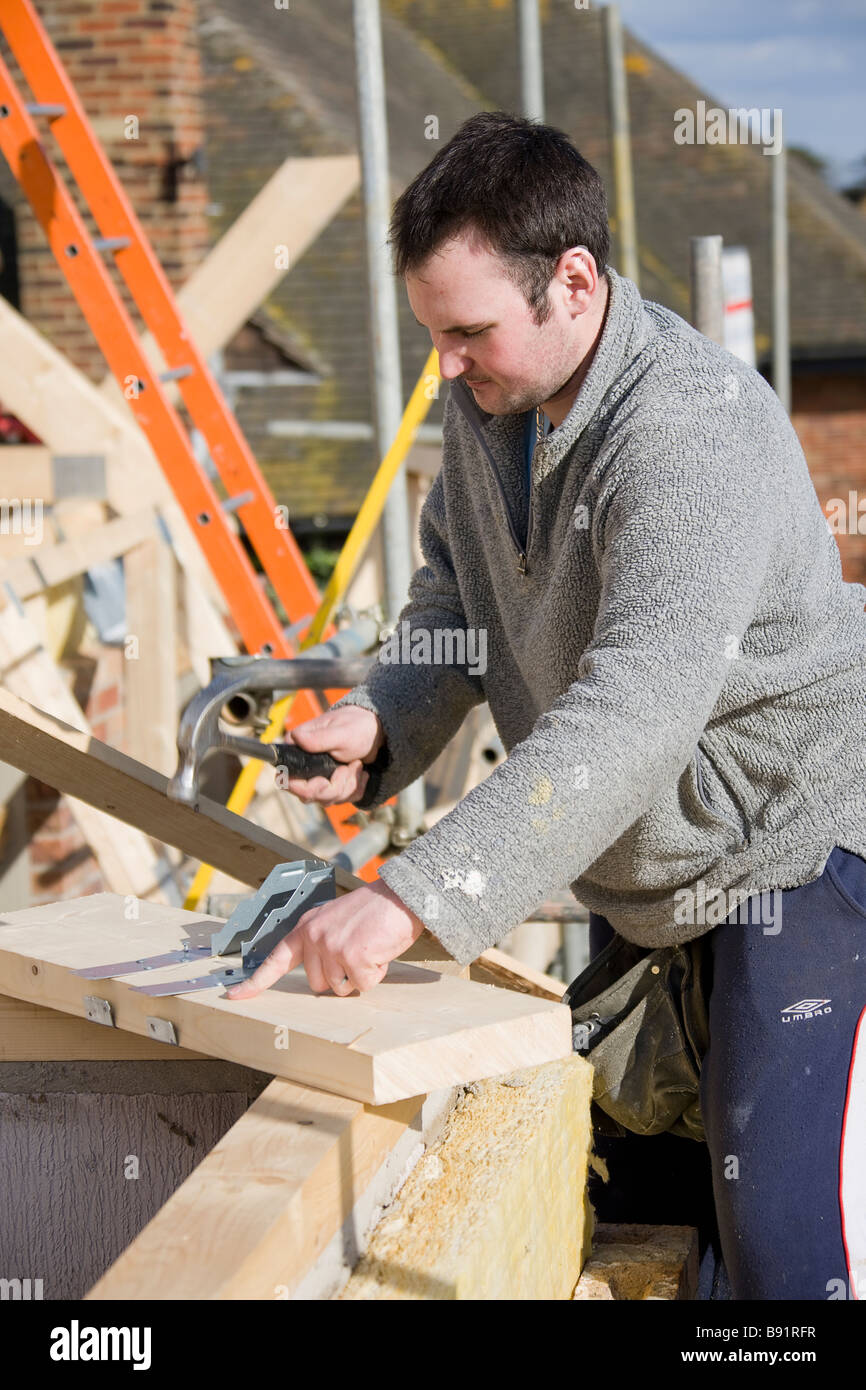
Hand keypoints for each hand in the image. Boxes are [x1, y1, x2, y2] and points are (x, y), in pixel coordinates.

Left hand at [223, 879, 424, 998]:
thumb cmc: (375, 912)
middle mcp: (314, 936)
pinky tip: (380, 952)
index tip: (234, 996)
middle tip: (359, 951)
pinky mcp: (352, 957)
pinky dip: (376, 974)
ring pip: (341, 988)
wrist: (401, 895)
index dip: (255, 982)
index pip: (276, 959)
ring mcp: (332, 946)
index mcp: (307, 927)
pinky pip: (363, 985)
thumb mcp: (337, 921)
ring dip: (360, 976)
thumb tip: (320, 979)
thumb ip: (321, 944)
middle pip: (317, 984)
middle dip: (340, 976)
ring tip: (371, 948)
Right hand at [279, 706, 383, 806]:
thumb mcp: (340, 733)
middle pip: (309, 795)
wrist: (376, 733)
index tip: (324, 781)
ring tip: (357, 764)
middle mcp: (304, 766)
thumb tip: (295, 738)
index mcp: (298, 750)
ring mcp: (317, 778)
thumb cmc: (357, 727)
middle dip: (335, 786)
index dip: (307, 787)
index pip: (289, 780)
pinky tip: (361, 773)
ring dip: (348, 785)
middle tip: (349, 767)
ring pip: (326, 799)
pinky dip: (355, 788)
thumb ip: (318, 738)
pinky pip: (341, 799)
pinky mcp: (332, 786)